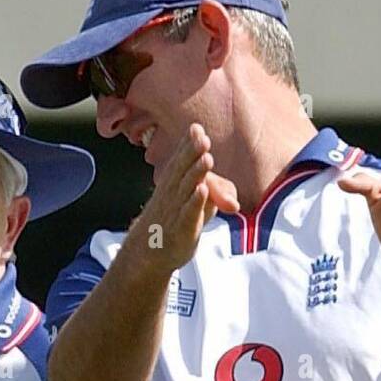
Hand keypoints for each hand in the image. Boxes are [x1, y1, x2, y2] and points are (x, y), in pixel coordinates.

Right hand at [130, 123, 238, 272]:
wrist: (148, 252)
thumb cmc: (174, 221)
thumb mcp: (197, 203)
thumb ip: (218, 190)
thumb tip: (231, 176)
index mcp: (174, 183)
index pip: (180, 160)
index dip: (187, 145)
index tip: (196, 128)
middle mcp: (172, 194)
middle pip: (182, 170)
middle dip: (192, 154)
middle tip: (202, 138)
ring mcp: (175, 212)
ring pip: (186, 190)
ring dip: (196, 173)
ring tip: (207, 158)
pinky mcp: (181, 230)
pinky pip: (188, 214)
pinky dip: (195, 202)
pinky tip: (201, 190)